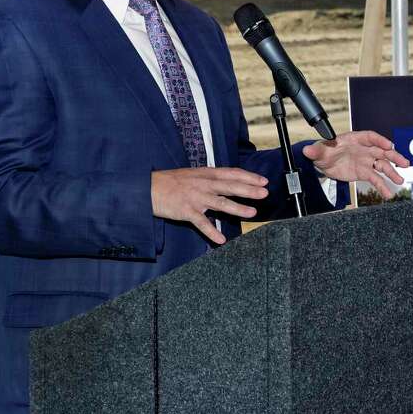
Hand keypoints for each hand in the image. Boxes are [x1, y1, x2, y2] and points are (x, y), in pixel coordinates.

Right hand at [151, 167, 268, 244]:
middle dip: (249, 190)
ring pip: (220, 203)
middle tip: (264, 193)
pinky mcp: (186, 211)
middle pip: (230, 186)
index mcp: (206, 174)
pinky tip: (221, 239)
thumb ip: (211, 178)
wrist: (148, 188)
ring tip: (252, 213)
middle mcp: (203, 184)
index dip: (248, 177)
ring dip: (237, 208)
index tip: (263, 181)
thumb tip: (229, 181)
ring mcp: (196, 198)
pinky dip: (212, 232)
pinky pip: (201, 223)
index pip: (231, 173)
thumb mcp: (194, 174)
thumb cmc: (172, 182)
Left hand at [301, 130, 409, 198]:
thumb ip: (315, 150)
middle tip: (404, 163)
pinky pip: (375, 179)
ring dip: (392, 172)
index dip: (380, 140)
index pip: (370, 137)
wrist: (323, 163)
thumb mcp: (318, 151)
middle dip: (394, 156)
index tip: (388, 145)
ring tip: (399, 180)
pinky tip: (388, 193)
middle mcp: (364, 149)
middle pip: (382, 150)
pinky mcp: (364, 173)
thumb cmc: (324, 152)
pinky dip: (382, 186)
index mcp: (355, 139)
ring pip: (382, 165)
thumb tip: (307, 151)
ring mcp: (366, 161)